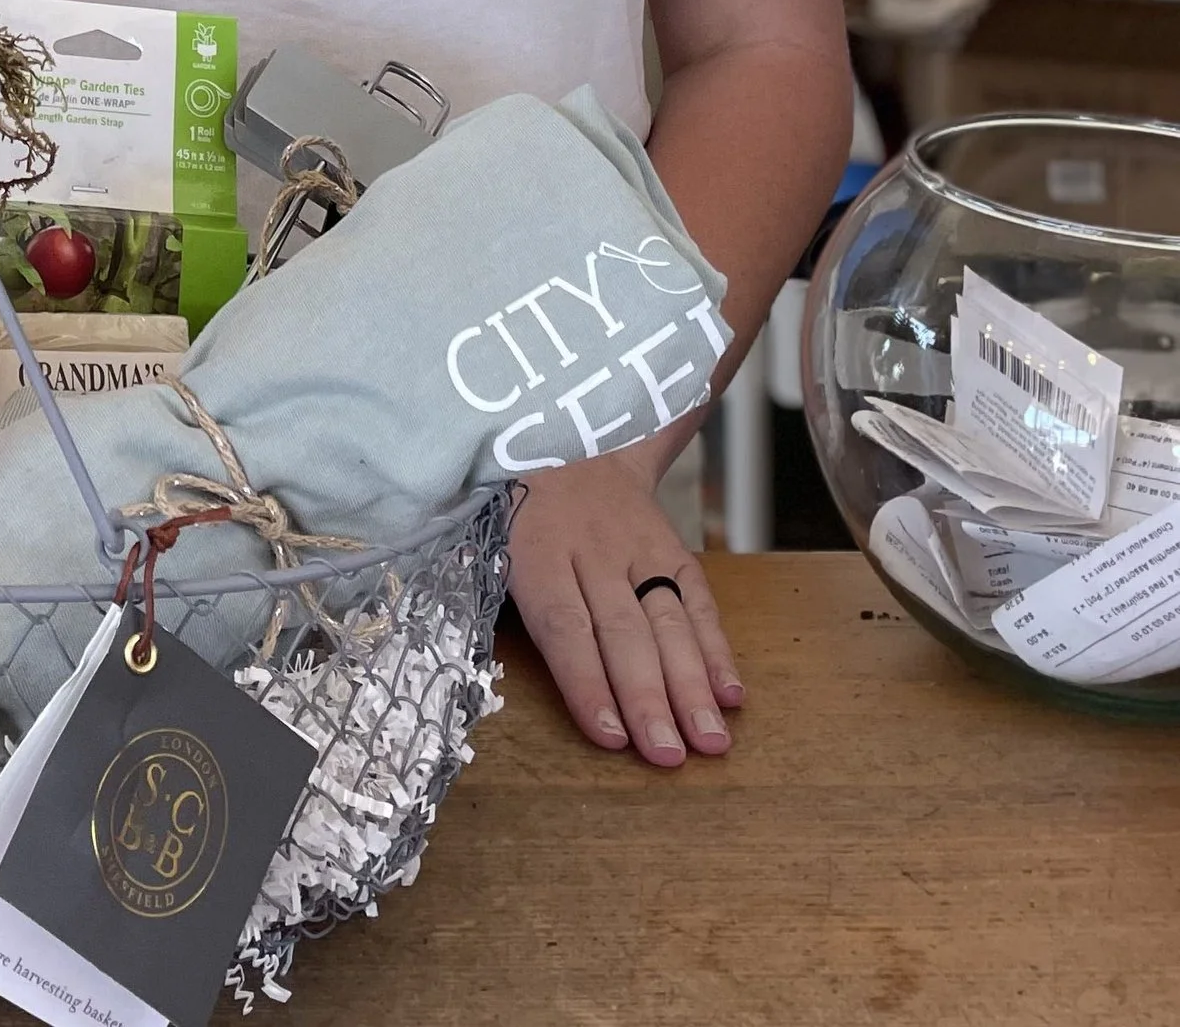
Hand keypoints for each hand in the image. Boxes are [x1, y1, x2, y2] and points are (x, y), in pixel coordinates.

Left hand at [505, 448, 742, 765]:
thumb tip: (451, 635)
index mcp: (533, 549)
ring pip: (666, 619)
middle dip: (648, 698)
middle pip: (622, 630)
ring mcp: (635, 545)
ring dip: (691, 685)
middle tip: (669, 755)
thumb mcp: (477, 528)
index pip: (563, 625)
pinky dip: (716, 647)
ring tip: (709, 742)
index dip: (587, 682)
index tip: (610, 738)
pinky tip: (730, 695)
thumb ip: (476, 580)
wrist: (559, 427)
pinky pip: (695, 596)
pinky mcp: (668, 544)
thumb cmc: (505, 498)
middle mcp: (590, 549)